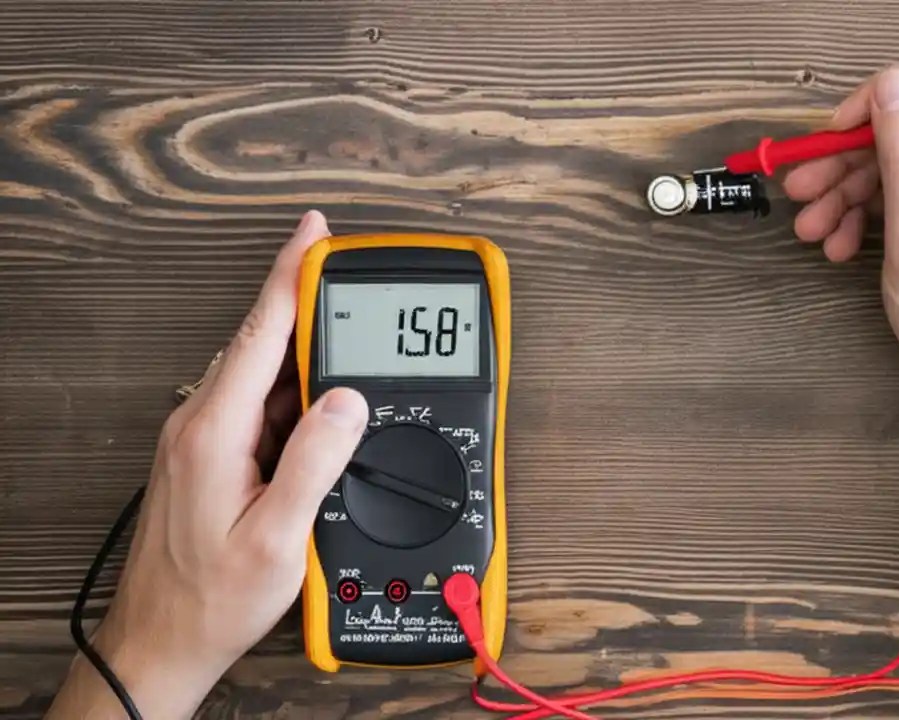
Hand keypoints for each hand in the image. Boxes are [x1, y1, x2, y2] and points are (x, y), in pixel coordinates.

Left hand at [48, 211, 368, 718]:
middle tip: (354, 284)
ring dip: (308, 361)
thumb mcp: (277, 537)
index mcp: (214, 431)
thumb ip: (313, 463)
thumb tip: (348, 402)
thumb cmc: (211, 598)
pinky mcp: (209, 455)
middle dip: (312, 310)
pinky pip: (258, 406)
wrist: (162, 639)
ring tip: (354, 357)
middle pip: (264, 345)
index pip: (259, 333)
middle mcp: (201, 423)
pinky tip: (323, 411)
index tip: (313, 234)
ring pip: (264, 377)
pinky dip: (295, 397)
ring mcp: (202, 438)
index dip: (290, 276)